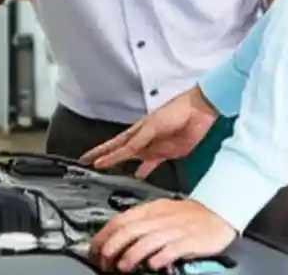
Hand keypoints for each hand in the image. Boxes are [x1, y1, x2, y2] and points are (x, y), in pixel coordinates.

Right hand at [79, 86, 218, 178]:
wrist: (198, 112)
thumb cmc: (175, 111)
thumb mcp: (152, 126)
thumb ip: (139, 141)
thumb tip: (125, 152)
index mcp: (138, 130)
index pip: (116, 144)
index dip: (102, 152)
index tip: (89, 159)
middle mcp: (144, 139)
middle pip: (121, 150)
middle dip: (107, 157)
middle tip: (92, 163)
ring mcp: (155, 146)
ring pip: (135, 157)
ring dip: (123, 163)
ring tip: (111, 170)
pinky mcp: (168, 152)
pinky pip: (153, 163)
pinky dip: (145, 169)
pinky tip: (139, 175)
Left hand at [88, 199, 237, 271]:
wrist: (219, 213)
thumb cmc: (188, 216)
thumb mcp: (161, 213)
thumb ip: (140, 223)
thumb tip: (115, 236)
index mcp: (152, 209)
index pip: (121, 219)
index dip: (104, 235)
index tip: (95, 249)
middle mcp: (162, 218)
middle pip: (131, 230)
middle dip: (113, 247)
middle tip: (105, 261)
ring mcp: (176, 229)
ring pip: (148, 240)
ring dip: (132, 254)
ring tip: (123, 266)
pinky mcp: (191, 241)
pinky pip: (172, 248)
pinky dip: (160, 257)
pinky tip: (152, 265)